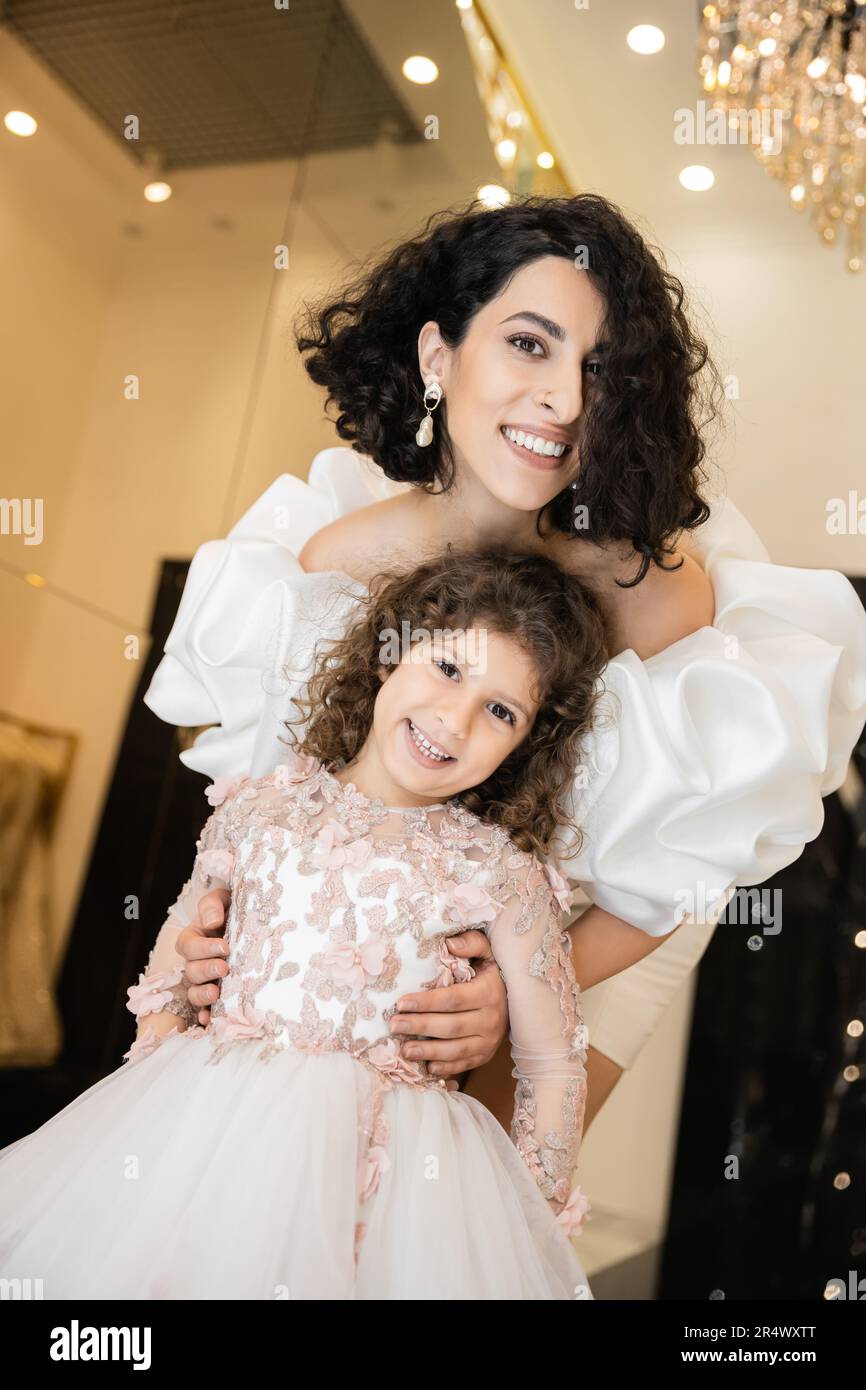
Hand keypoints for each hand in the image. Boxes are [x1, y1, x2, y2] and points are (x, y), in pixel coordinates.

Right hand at [177, 888, 231, 1025]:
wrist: (251, 921)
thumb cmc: (233, 908)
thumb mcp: (222, 899)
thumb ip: (213, 905)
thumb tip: (213, 922)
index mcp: (193, 938)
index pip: (188, 945)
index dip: (203, 948)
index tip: (225, 946)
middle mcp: (195, 961)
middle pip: (191, 971)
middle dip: (206, 970)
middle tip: (224, 968)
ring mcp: (204, 980)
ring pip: (194, 992)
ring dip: (202, 995)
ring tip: (216, 994)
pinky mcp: (216, 994)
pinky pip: (205, 1009)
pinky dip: (205, 1015)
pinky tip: (210, 1020)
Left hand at [388, 930, 507, 1078]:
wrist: (516, 999)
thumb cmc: (490, 972)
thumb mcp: (486, 952)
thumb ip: (470, 943)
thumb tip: (448, 943)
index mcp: (488, 992)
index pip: (453, 999)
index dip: (426, 1002)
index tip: (401, 1003)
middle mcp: (491, 1019)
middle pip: (452, 1026)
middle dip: (421, 1026)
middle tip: (395, 1025)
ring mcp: (489, 1041)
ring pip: (456, 1050)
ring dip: (428, 1052)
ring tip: (404, 1049)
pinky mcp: (485, 1055)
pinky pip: (464, 1064)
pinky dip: (445, 1068)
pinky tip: (426, 1067)